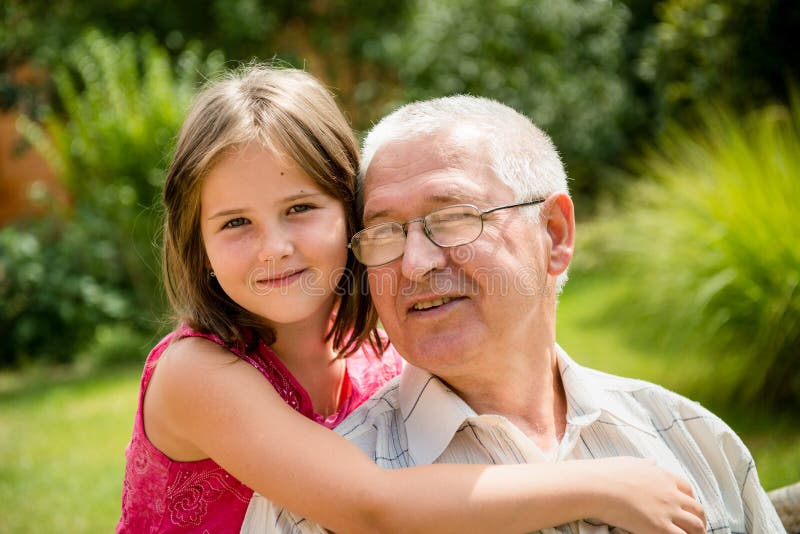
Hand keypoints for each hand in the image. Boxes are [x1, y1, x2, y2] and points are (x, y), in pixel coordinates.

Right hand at [590, 457, 705, 533]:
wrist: (597, 486)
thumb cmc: (608, 473)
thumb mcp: (631, 463)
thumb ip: (646, 465)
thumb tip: (652, 460)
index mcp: (664, 477)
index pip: (688, 489)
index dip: (691, 500)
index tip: (688, 508)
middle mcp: (670, 494)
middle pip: (697, 509)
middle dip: (699, 519)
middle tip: (695, 529)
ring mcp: (667, 511)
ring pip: (696, 526)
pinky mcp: (659, 527)